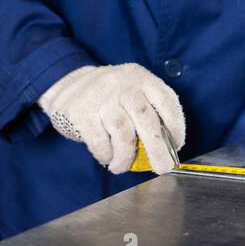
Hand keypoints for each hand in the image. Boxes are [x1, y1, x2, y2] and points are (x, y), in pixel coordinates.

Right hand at [38, 63, 185, 174]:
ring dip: (126, 157)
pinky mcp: (82, 113)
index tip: (177, 145)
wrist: (67, 84)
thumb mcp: (130, 91)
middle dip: (158, 148)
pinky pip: (100, 142)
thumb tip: (164, 149)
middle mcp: (123, 84)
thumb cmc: (108, 97)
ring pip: (123, 133)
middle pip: (146, 119)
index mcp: (140, 77)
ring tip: (122, 166)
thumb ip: (147, 112)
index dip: (176, 125)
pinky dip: (106, 155)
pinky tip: (106, 157)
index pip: (166, 100)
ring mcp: (101, 97)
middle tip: (162, 168)